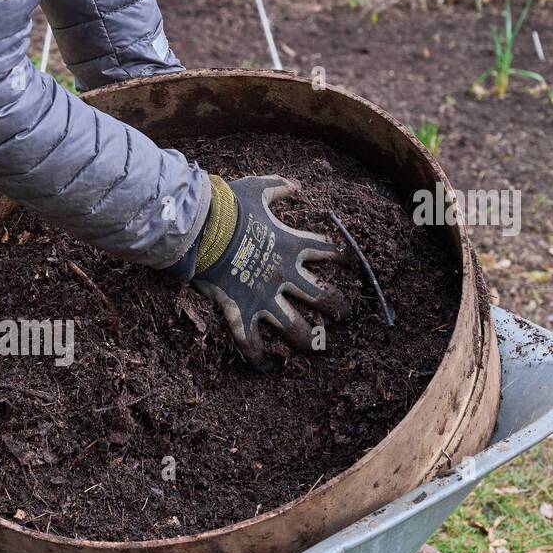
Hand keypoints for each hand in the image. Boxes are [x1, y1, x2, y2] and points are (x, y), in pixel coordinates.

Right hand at [191, 175, 347, 367]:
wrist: (201, 227)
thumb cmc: (228, 206)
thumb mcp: (257, 188)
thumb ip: (278, 187)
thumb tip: (296, 185)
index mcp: (291, 246)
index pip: (327, 251)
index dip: (341, 257)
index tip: (350, 262)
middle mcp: (284, 275)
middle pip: (322, 296)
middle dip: (338, 307)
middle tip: (346, 316)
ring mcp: (264, 296)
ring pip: (295, 326)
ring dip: (308, 339)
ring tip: (316, 348)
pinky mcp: (241, 311)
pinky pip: (251, 341)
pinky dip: (258, 357)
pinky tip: (265, 368)